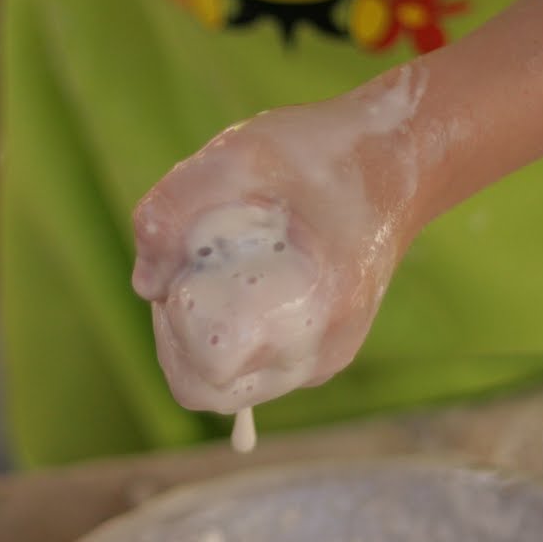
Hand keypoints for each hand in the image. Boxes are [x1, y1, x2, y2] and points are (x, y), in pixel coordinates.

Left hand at [131, 67, 430, 412]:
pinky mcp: (321, 353)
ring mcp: (323, 360)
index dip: (174, 327)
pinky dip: (230, 327)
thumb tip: (147, 286)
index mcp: (308, 313)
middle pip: (207, 388)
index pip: (204, 375)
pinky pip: (252, 364)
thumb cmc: (317, 153)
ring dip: (203, 331)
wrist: (395, 160)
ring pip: (227, 381)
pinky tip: (250, 273)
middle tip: (194, 269)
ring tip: (227, 264)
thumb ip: (171, 213)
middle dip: (179, 334)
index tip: (187, 271)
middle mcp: (319, 354)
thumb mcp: (233, 155)